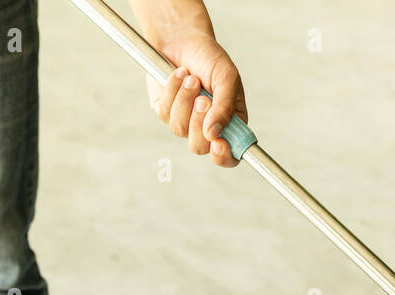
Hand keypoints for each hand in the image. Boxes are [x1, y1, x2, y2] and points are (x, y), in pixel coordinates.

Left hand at [143, 27, 246, 167]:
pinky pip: (165, 113)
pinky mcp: (164, 112)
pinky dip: (172, 91)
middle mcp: (206, 128)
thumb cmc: (210, 58)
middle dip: (198, 122)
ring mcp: (184, 122)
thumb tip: (213, 134)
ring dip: (185, 101)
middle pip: (199, 147)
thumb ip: (224, 107)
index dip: (223, 156)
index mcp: (229, 124)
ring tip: (190, 79)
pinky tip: (178, 76)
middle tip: (203, 98)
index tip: (217, 142)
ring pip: (179, 129)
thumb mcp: (227, 77)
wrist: (182, 39)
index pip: (229, 155)